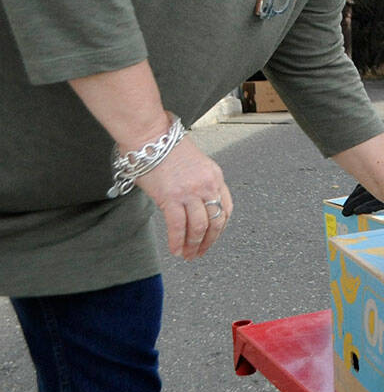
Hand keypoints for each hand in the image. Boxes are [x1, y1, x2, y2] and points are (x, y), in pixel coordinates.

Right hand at [136, 138, 232, 260]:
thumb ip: (197, 183)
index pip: (226, 208)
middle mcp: (207, 185)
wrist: (150, 136)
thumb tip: (191, 202)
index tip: (213, 236)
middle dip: (209, 241)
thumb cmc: (165, 146)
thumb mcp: (194, 163)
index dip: (220, 227)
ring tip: (187, 255)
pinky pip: (177, 226)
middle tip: (200, 253)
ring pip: (199, 227)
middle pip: (216, 221)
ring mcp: (190, 192)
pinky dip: (177, 241)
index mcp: (215, 176)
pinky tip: (175, 250)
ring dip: (194, 245)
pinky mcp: (171, 197)